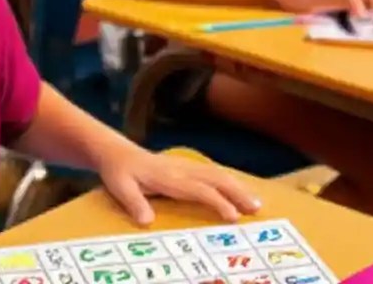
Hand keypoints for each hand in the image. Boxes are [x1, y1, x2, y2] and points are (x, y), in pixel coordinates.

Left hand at [98, 146, 260, 225]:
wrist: (116, 152)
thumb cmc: (119, 172)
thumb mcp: (120, 187)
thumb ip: (134, 203)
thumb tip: (147, 221)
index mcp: (167, 176)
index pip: (198, 189)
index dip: (217, 201)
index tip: (233, 216)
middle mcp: (180, 169)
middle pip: (215, 178)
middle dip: (237, 193)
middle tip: (256, 209)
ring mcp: (185, 165)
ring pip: (217, 173)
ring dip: (237, 187)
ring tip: (256, 203)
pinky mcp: (186, 166)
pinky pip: (212, 171)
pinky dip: (229, 180)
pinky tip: (241, 190)